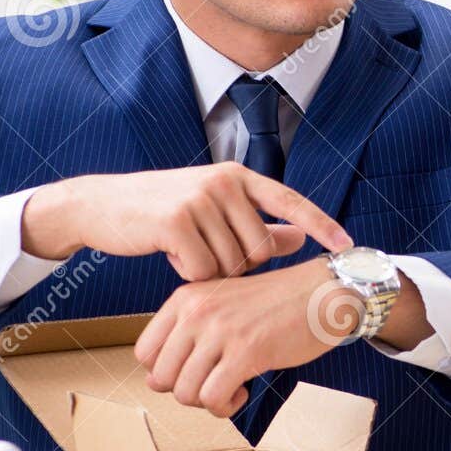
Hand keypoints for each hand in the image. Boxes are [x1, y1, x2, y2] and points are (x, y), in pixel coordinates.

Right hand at [21, 163, 350, 280]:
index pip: (290, 200)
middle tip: (207, 252)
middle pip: (260, 249)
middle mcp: (223, 181)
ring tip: (185, 249)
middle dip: (239, 265)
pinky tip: (169, 254)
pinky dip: (188, 275)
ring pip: (232, 264)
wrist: (102, 207)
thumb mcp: (213, 210)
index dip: (321, 224)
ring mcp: (200, 199)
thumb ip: (256, 223)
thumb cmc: (163, 213)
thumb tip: (300, 238)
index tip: (348, 245)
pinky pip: (203, 272)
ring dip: (211, 271)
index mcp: (237, 176)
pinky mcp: (176, 222)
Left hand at [133, 259, 365, 416]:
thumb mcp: (222, 302)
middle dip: (186, 392)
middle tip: (214, 384)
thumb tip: (158, 380)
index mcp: (186, 298)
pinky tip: (244, 390)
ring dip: (208, 402)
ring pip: (185, 393)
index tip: (194, 372)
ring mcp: (221, 331)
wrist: (322, 293)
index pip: (144, 352)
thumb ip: (191, 329)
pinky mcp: (246, 352)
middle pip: (161, 378)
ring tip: (231, 389)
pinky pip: (214, 398)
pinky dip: (225, 406)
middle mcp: (197, 312)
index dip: (166, 373)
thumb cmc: (276, 303)